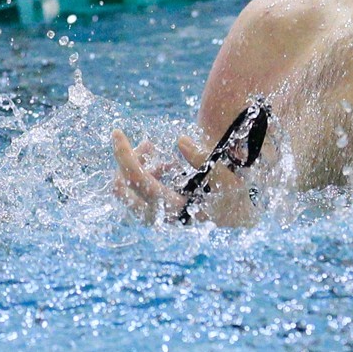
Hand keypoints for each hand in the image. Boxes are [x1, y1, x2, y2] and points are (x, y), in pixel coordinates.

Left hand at [112, 129, 256, 225]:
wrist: (235, 218)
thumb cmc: (232, 196)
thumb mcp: (227, 178)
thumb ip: (204, 159)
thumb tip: (180, 141)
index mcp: (175, 209)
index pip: (139, 181)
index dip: (125, 155)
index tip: (117, 132)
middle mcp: (158, 217)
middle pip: (121, 187)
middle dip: (125, 159)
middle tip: (147, 144)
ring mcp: (153, 217)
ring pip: (126, 189)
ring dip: (138, 165)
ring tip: (161, 153)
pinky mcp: (154, 213)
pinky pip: (135, 191)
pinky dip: (145, 172)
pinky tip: (167, 166)